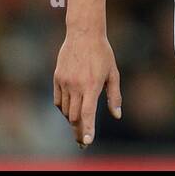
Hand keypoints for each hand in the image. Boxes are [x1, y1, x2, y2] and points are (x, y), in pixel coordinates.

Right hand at [53, 28, 122, 148]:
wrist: (83, 34)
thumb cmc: (102, 53)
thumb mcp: (113, 73)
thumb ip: (114, 96)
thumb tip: (117, 115)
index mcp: (92, 85)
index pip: (87, 113)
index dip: (87, 129)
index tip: (87, 141)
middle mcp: (76, 85)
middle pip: (74, 117)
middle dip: (79, 131)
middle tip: (83, 141)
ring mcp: (64, 82)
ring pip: (65, 110)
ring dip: (72, 120)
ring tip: (79, 124)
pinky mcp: (57, 78)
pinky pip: (58, 101)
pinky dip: (64, 108)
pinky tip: (71, 109)